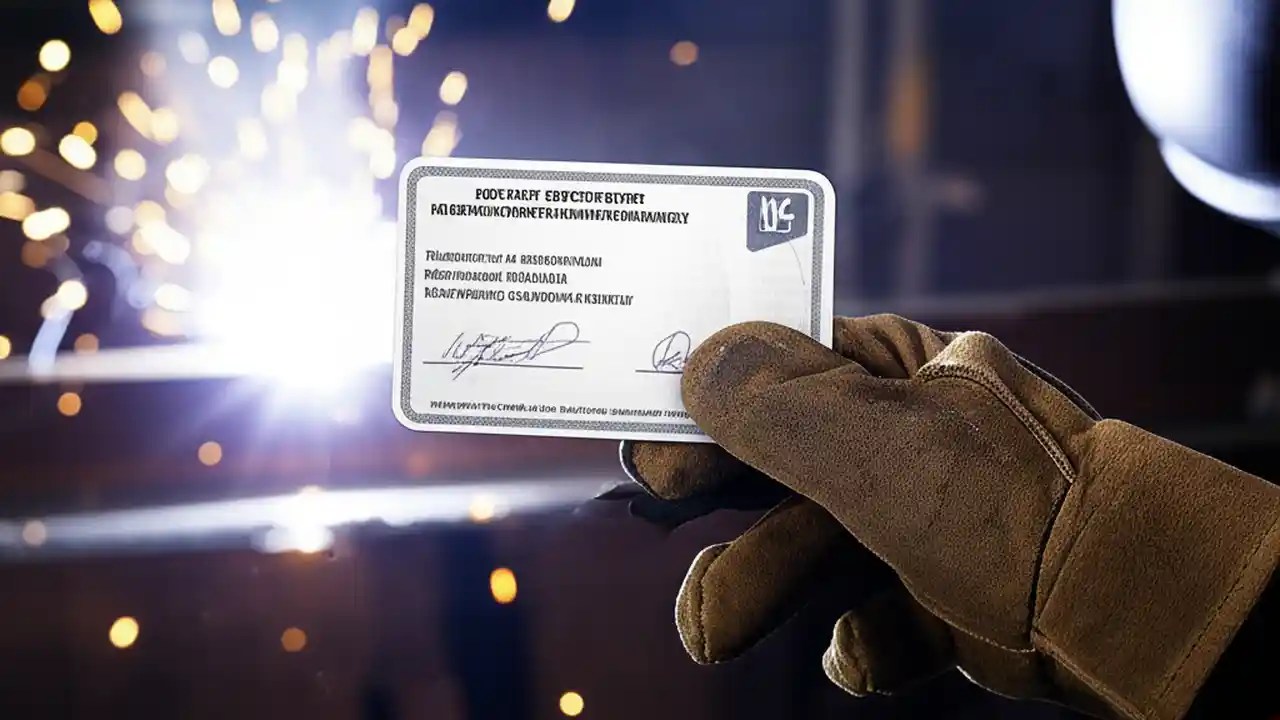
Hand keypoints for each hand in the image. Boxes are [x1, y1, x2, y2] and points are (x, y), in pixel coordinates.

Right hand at [620, 315, 1279, 719]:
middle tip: (656, 519)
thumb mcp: (879, 441)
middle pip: (784, 466)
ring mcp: (931, 519)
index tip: (653, 450)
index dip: (707, 406)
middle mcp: (908, 437)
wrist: (1126, 601)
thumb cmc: (1004, 499)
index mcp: (894, 371)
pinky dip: (860, 639)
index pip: (779, 370)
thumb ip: (781, 404)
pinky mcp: (951, 595)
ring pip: (818, 546)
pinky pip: (881, 613)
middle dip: (721, 506)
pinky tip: (853, 651)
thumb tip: (702, 360)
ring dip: (760, 584)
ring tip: (706, 631)